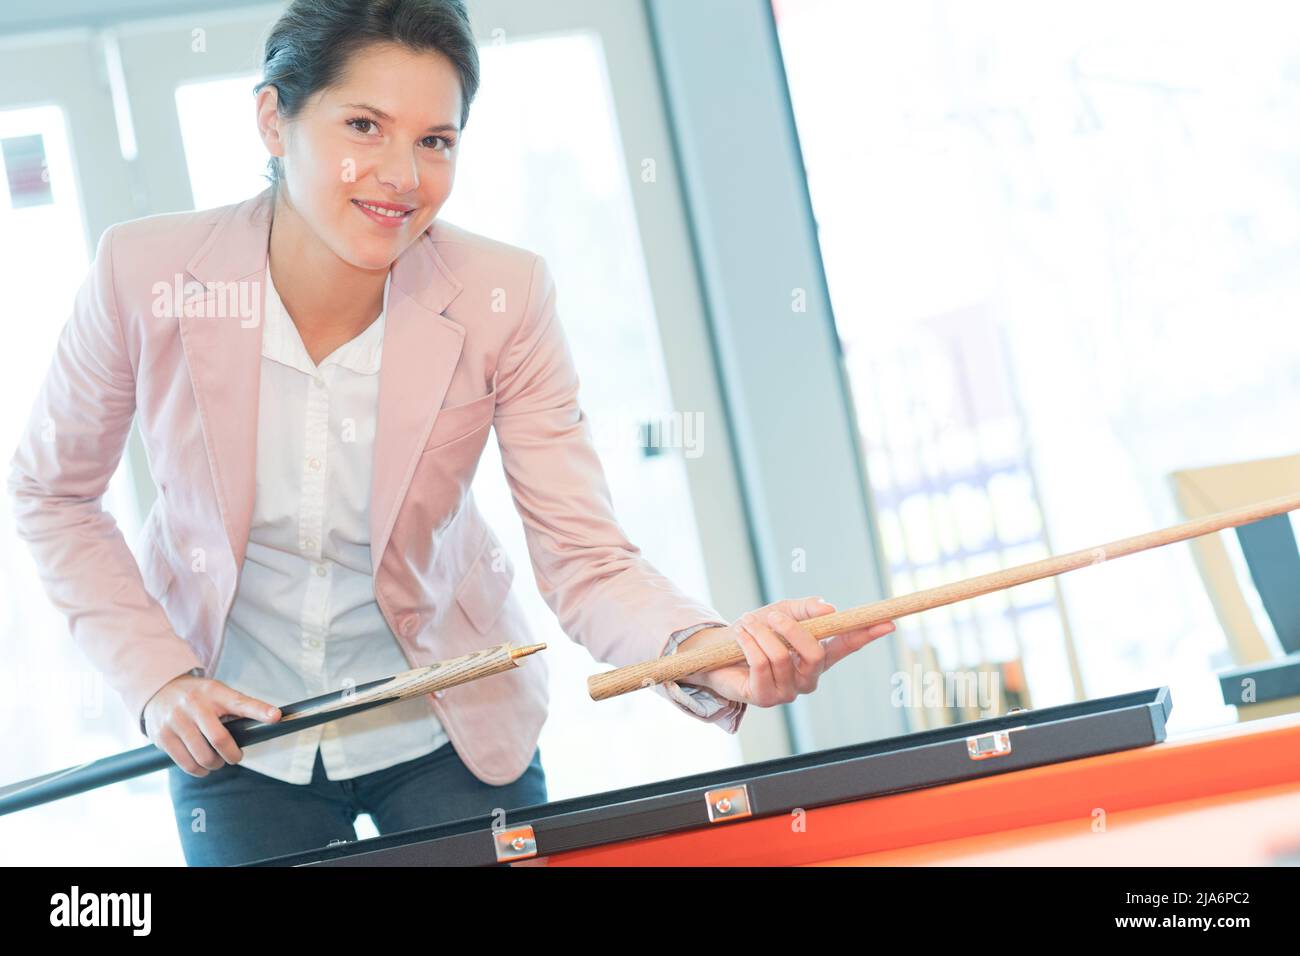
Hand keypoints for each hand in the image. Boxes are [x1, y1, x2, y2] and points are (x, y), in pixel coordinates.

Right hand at [142, 674, 280, 776]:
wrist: (159, 690)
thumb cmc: (197, 696)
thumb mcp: (217, 692)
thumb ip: (237, 707)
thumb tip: (267, 722)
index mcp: (214, 692)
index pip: (241, 702)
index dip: (260, 710)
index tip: (276, 717)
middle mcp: (194, 704)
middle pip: (220, 739)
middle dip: (232, 755)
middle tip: (235, 757)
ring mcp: (176, 720)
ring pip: (203, 756)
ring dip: (215, 765)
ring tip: (216, 761)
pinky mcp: (162, 736)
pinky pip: (186, 763)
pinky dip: (198, 770)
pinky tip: (202, 766)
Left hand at [683, 596, 894, 706]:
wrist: (715, 654)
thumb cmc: (754, 633)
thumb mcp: (780, 612)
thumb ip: (804, 610)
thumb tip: (830, 607)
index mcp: (817, 657)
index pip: (848, 646)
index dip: (867, 635)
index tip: (887, 622)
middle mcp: (807, 679)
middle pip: (814, 654)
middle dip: (792, 629)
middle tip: (773, 614)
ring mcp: (787, 692)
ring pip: (782, 658)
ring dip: (762, 634)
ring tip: (747, 623)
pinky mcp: (764, 698)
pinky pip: (761, 666)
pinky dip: (749, 644)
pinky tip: (741, 636)